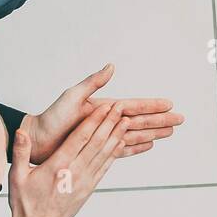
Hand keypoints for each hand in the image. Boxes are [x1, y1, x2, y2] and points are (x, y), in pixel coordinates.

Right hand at [7, 106, 126, 216]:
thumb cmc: (27, 204)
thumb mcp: (17, 177)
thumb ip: (21, 152)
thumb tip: (21, 131)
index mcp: (58, 166)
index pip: (80, 138)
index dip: (94, 120)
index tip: (104, 107)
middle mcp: (75, 172)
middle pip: (97, 142)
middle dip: (110, 122)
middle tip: (120, 107)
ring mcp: (84, 181)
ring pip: (104, 153)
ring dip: (116, 135)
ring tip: (126, 120)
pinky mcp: (89, 188)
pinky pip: (105, 167)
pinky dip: (114, 154)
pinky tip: (120, 143)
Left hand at [22, 63, 184, 162]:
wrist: (37, 141)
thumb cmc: (51, 118)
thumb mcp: (72, 96)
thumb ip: (92, 83)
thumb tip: (111, 66)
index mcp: (104, 107)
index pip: (134, 106)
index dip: (152, 106)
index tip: (169, 104)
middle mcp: (107, 121)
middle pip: (140, 121)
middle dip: (160, 120)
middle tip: (180, 120)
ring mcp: (103, 135)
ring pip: (134, 135)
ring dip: (153, 134)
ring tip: (171, 133)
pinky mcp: (98, 149)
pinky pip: (122, 150)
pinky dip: (136, 148)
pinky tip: (149, 146)